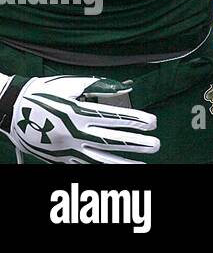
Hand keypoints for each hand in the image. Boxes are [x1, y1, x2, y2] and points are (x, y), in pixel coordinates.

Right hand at [0, 74, 159, 163]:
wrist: (12, 108)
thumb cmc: (46, 92)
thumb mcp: (73, 85)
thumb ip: (100, 88)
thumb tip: (124, 90)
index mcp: (77, 113)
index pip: (113, 118)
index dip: (135, 121)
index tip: (153, 123)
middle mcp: (73, 134)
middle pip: (110, 141)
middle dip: (135, 144)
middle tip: (156, 145)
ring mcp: (65, 149)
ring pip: (98, 160)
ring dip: (122, 164)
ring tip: (142, 166)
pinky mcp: (58, 159)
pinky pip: (83, 165)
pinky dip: (101, 168)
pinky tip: (116, 169)